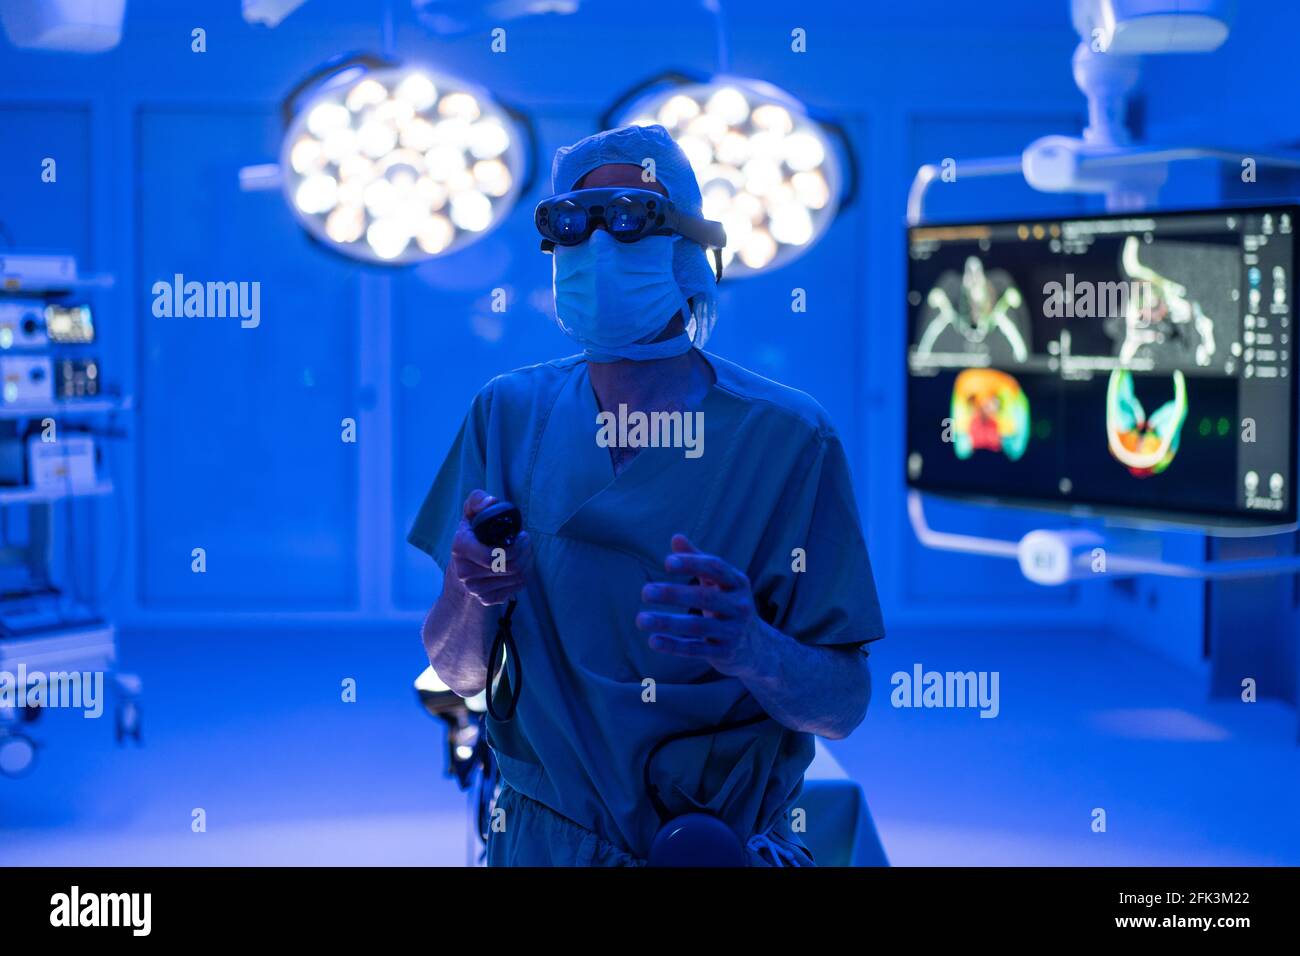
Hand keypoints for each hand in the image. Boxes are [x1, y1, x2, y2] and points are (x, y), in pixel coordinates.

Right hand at [448, 489, 531, 605]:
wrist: (461, 570)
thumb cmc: (471, 537)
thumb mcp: (470, 514)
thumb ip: (478, 500)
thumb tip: (491, 502)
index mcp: (460, 548)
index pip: (493, 556)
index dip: (514, 547)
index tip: (520, 535)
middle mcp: (465, 572)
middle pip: (510, 567)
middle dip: (525, 552)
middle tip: (526, 541)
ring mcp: (475, 589)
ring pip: (516, 577)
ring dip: (527, 562)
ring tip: (524, 551)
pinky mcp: (486, 599)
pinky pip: (516, 588)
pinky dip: (524, 576)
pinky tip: (520, 565)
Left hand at [636, 534, 776, 679]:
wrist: (757, 646)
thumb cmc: (729, 604)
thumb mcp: (718, 582)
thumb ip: (697, 559)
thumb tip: (676, 537)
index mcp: (737, 583)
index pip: (715, 568)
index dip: (692, 563)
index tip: (667, 563)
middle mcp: (739, 606)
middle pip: (705, 597)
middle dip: (674, 594)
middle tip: (645, 592)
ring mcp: (733, 631)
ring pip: (697, 626)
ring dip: (667, 622)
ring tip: (640, 619)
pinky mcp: (725, 653)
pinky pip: (696, 649)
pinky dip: (674, 646)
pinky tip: (653, 641)